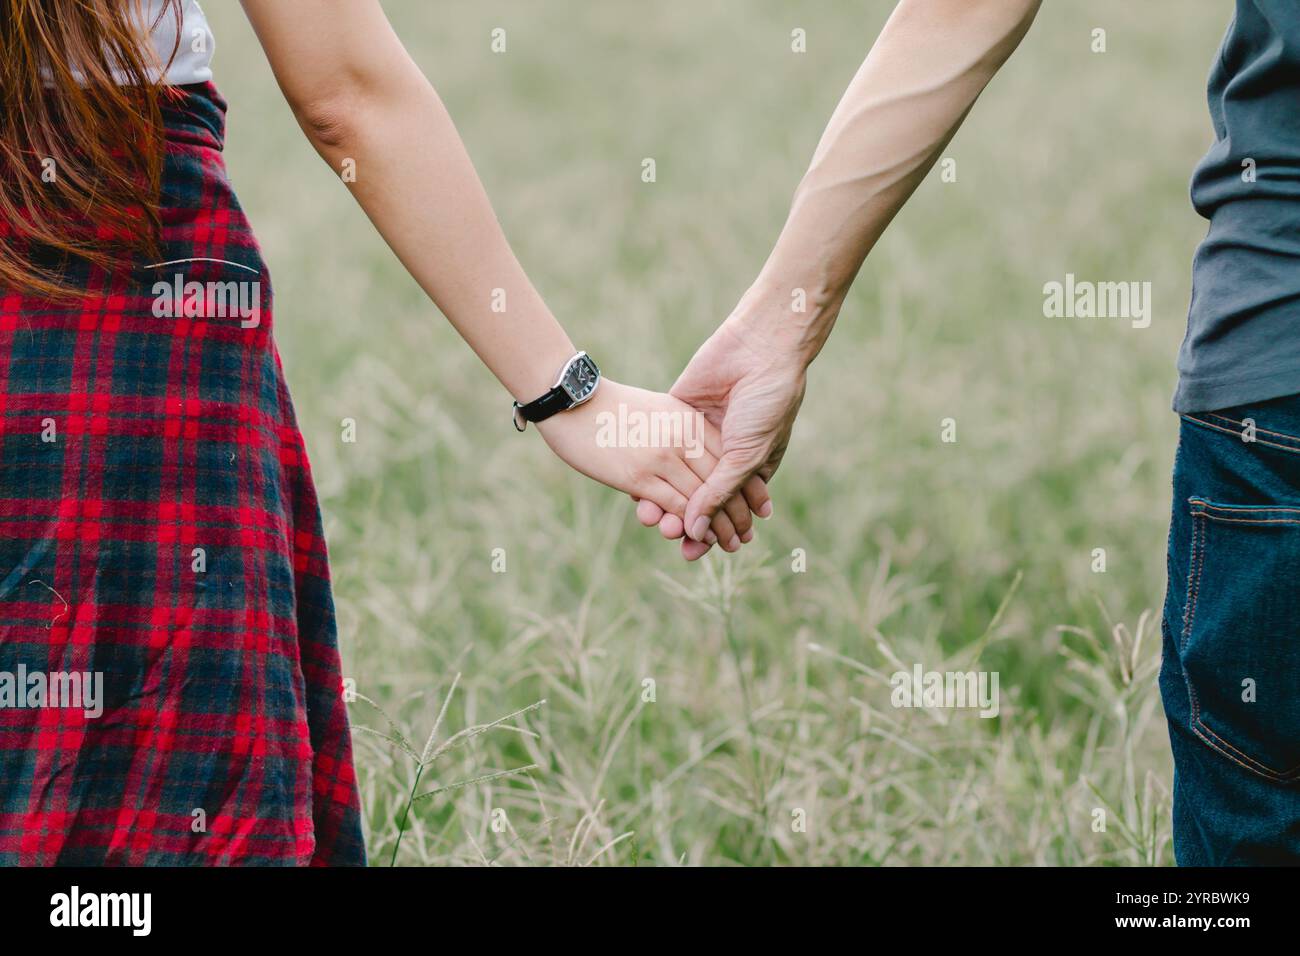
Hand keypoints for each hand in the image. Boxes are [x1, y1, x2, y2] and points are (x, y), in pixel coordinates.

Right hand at [537, 379, 764, 546]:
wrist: (572, 401)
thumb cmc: (610, 408)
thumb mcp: (658, 410)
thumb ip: (682, 429)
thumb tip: (699, 451)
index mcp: (689, 419)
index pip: (728, 457)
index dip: (747, 486)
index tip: (759, 508)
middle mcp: (682, 437)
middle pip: (722, 480)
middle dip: (737, 513)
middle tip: (745, 536)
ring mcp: (663, 457)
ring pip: (703, 498)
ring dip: (717, 527)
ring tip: (728, 545)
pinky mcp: (640, 476)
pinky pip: (677, 506)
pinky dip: (690, 525)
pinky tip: (696, 539)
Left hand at [634, 296, 807, 559]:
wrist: (759, 349)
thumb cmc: (767, 403)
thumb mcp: (747, 454)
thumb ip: (719, 493)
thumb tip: (693, 530)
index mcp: (749, 468)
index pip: (727, 510)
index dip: (714, 532)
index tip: (697, 551)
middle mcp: (722, 455)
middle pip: (698, 499)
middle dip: (686, 522)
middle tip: (674, 539)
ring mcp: (697, 435)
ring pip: (675, 479)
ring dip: (665, 503)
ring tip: (653, 521)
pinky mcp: (677, 415)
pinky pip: (657, 450)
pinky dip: (648, 472)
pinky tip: (638, 493)